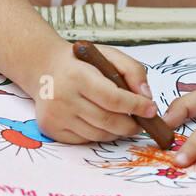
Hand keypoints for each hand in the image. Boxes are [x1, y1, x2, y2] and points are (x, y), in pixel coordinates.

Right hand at [30, 39, 157, 143]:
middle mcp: (62, 97)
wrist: (45, 68)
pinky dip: (100, 135)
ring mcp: (55, 115)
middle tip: (141, 123)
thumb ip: (133, 71)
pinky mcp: (51, 129)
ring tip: (124, 123)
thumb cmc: (80, 62)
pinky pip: (85, 140)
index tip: (151, 110)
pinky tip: (102, 123)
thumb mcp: (108, 55)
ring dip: (117, 132)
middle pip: (108, 121)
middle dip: (131, 125)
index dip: (136, 106)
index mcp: (76, 75)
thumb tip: (146, 97)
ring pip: (98, 135)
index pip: (112, 98)